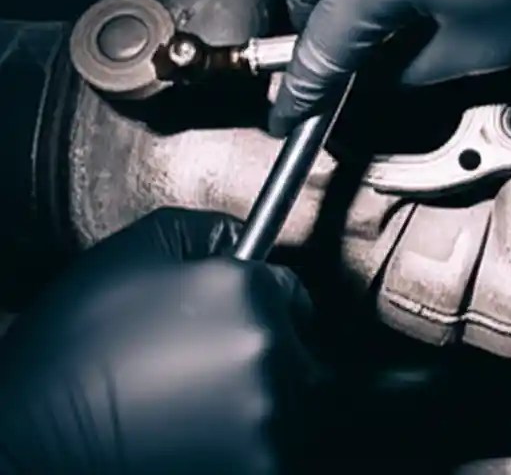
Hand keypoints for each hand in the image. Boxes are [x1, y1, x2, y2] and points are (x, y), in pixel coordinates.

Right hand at [0, 209, 316, 474]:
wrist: (35, 434)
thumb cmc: (75, 347)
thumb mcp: (131, 255)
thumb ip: (201, 232)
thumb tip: (243, 238)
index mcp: (249, 292)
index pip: (292, 292)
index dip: (265, 304)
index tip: (237, 323)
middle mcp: (271, 350)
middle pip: (301, 350)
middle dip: (272, 355)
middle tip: (214, 370)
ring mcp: (270, 413)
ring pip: (297, 403)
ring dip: (266, 402)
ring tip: (203, 406)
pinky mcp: (261, 465)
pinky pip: (279, 448)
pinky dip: (250, 444)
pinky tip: (201, 435)